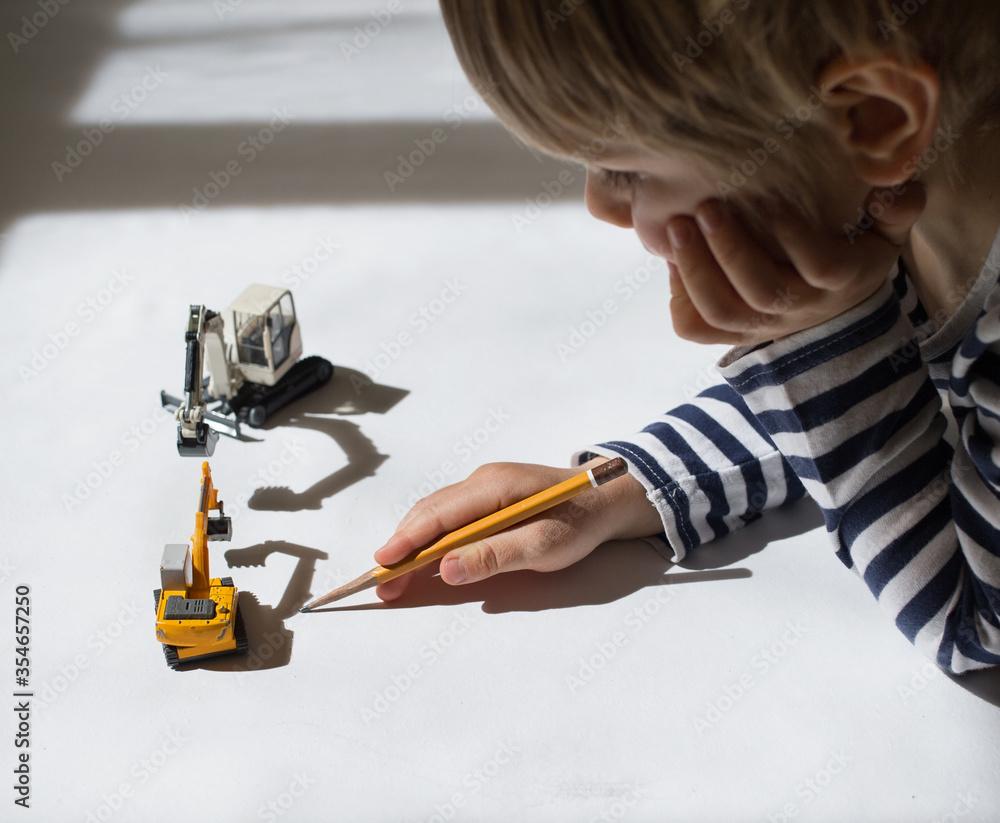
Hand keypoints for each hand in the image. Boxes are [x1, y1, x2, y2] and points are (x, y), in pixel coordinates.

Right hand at [373, 458, 660, 600]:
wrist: (607, 501)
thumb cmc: (579, 523)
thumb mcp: (544, 546)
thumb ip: (495, 555)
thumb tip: (447, 569)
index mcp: (495, 486)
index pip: (439, 514)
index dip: (407, 540)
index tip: (383, 565)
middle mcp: (483, 480)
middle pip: (429, 512)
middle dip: (402, 547)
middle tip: (381, 584)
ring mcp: (484, 485)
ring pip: (436, 513)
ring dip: (412, 543)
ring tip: (395, 577)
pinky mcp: (488, 496)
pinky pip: (449, 515)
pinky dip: (430, 537)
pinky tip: (422, 558)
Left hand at [664, 184, 925, 345]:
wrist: (833, 311)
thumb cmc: (854, 255)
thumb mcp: (886, 233)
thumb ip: (897, 210)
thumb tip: (894, 190)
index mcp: (842, 279)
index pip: (821, 266)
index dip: (796, 237)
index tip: (770, 200)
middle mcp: (799, 307)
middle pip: (762, 290)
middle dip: (730, 248)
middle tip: (707, 208)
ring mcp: (761, 325)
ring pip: (721, 311)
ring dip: (694, 270)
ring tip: (676, 227)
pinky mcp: (731, 332)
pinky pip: (697, 330)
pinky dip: (680, 302)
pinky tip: (671, 263)